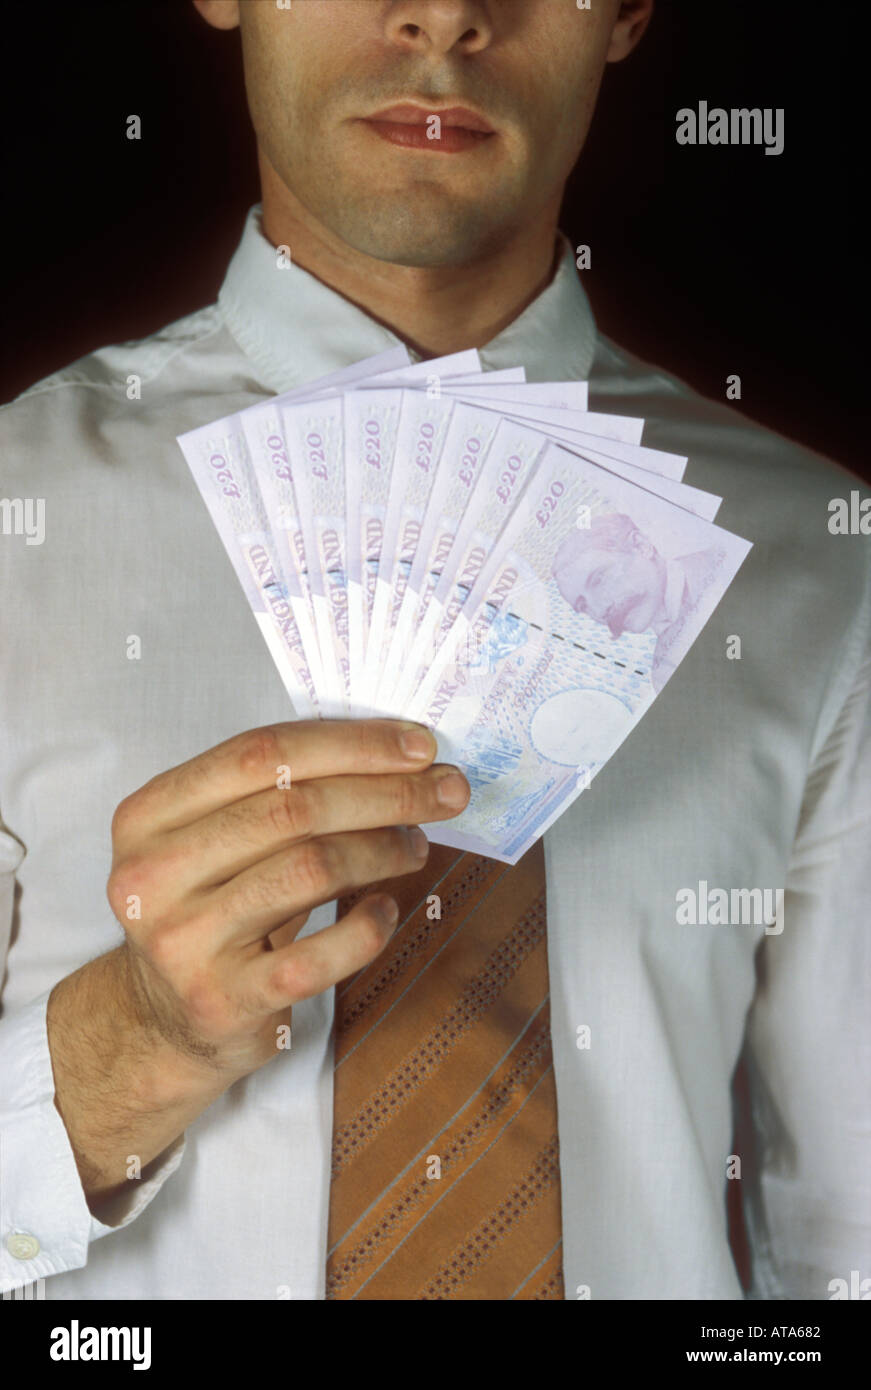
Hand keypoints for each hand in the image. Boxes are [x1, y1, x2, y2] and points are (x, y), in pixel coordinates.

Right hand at [107, 719, 469, 1080]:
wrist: (161, 1022)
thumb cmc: (209, 910)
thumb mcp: (212, 841)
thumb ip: (276, 792)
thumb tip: (398, 754)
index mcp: (147, 815)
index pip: (261, 754)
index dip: (352, 744)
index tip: (419, 746)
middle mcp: (153, 874)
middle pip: (295, 807)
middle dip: (387, 793)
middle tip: (446, 792)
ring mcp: (184, 940)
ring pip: (312, 869)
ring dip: (383, 850)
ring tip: (416, 846)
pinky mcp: (224, 1000)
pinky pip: (319, 955)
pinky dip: (367, 927)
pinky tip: (386, 911)